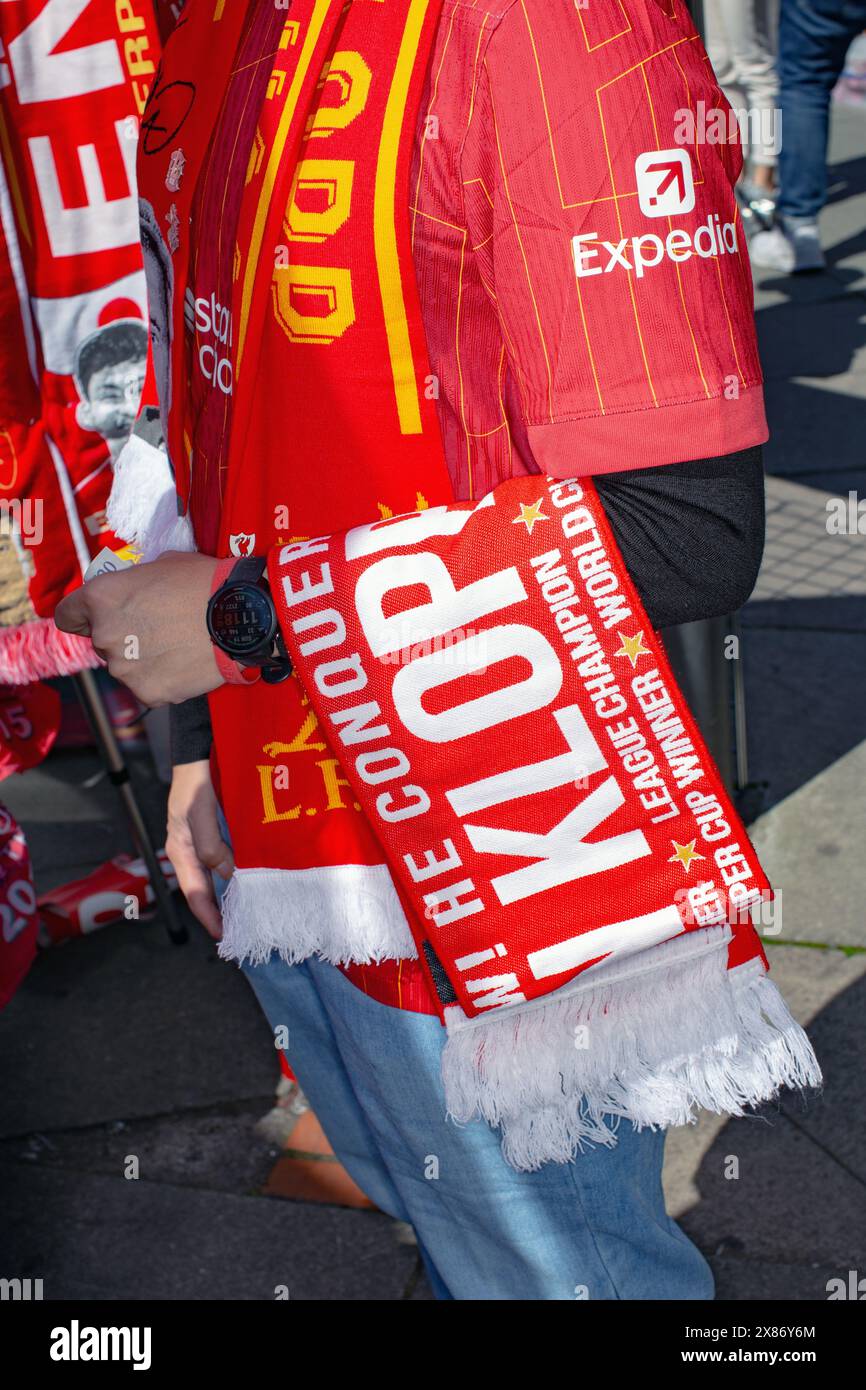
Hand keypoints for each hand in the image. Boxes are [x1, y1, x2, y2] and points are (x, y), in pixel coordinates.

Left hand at [55, 552, 222, 706]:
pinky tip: (185, 664)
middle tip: (159, 628)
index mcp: (101, 597)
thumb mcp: (163, 564)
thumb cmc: (205, 583)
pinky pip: (148, 687)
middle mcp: (104, 635)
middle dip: (123, 636)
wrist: (241, 618)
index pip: (68, 616)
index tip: (99, 618)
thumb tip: (135, 592)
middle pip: (101, 642)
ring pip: (125, 667)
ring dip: (143, 660)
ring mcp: (124, 668)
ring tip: (178, 646)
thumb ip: (136, 582)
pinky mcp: (147, 692)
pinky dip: (163, 679)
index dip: (84, 616)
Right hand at [166, 759, 233, 938]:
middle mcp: (190, 851)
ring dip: (232, 894)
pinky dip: (239, 873)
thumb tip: (229, 874)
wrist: (198, 753)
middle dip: (221, 912)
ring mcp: (201, 843)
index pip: (194, 893)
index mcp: (180, 850)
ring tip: (251, 910)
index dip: (209, 916)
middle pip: (205, 890)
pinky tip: (255, 878)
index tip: (224, 935)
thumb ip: (211, 845)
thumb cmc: (195, 782)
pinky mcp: (215, 833)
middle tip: (242, 930)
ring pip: (217, 877)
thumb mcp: (200, 813)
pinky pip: (226, 861)